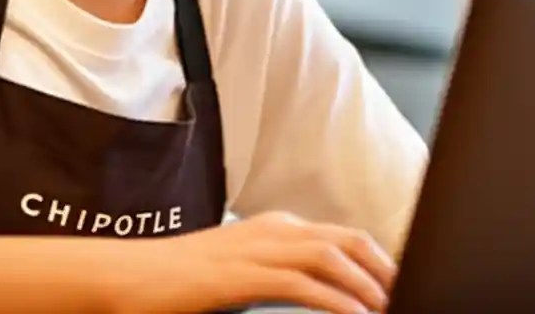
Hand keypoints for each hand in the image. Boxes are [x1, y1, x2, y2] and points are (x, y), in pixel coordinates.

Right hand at [117, 211, 395, 313]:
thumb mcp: (242, 273)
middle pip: (349, 241)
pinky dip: (335, 301)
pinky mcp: (241, 275)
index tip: (398, 284)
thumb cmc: (180, 281)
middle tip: (408, 294)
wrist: (127, 277)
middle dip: (385, 269)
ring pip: (332, 258)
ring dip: (367, 286)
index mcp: (276, 227)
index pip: (343, 238)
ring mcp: (257, 249)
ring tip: (390, 306)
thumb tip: (321, 294)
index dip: (379, 261)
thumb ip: (281, 278)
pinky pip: (302, 286)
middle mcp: (273, 230)